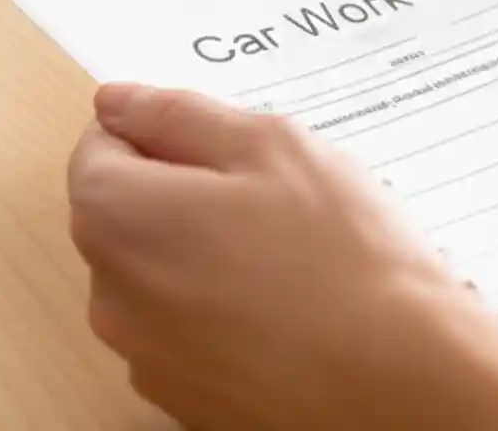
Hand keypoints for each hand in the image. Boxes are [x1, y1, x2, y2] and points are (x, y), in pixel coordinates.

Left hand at [69, 84, 497, 429]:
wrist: (395, 380)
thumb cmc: (341, 259)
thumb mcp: (272, 145)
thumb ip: (180, 114)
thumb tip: (122, 102)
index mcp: (117, 215)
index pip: (102, 144)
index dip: (169, 131)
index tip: (231, 142)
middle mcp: (110, 292)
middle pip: (132, 212)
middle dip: (193, 193)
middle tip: (280, 195)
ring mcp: (146, 354)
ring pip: (167, 274)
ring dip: (214, 253)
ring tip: (298, 256)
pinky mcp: (187, 395)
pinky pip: (195, 330)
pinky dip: (231, 310)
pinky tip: (296, 305)